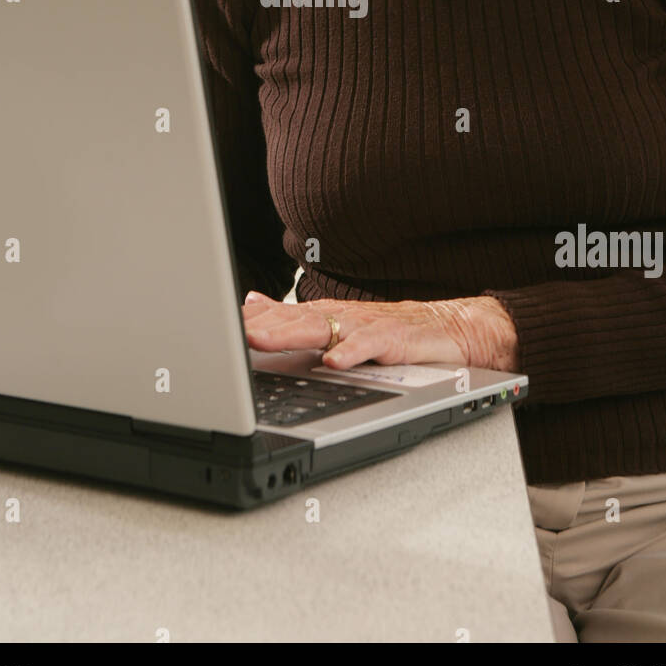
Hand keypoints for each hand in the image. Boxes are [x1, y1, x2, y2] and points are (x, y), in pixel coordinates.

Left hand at [242, 292, 518, 372]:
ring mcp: (368, 328)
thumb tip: (251, 302)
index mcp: (325, 315)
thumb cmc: (393, 330)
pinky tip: (332, 362)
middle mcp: (342, 318)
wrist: (453, 329)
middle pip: (294, 320)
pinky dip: (351, 354)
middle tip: (228, 333)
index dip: (246, 321)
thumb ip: (293, 316)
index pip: (278, 316)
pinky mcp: (395, 341)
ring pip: (324, 329)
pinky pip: (371, 348)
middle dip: (260, 326)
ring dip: (290, 334)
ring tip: (261, 341)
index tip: (212, 323)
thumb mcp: (338, 323)